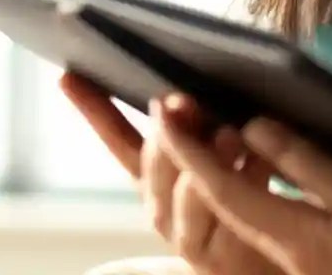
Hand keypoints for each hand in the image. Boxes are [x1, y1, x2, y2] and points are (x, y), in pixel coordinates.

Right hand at [60, 74, 283, 274]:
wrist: (263, 264)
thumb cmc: (240, 207)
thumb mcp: (215, 159)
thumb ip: (197, 131)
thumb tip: (184, 95)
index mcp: (155, 183)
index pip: (120, 141)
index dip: (95, 111)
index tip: (68, 76)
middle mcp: (162, 210)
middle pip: (154, 170)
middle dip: (165, 134)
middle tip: (175, 100)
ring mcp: (189, 236)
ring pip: (189, 196)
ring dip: (202, 161)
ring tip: (223, 131)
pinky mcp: (224, 256)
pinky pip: (235, 216)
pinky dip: (248, 180)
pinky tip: (260, 156)